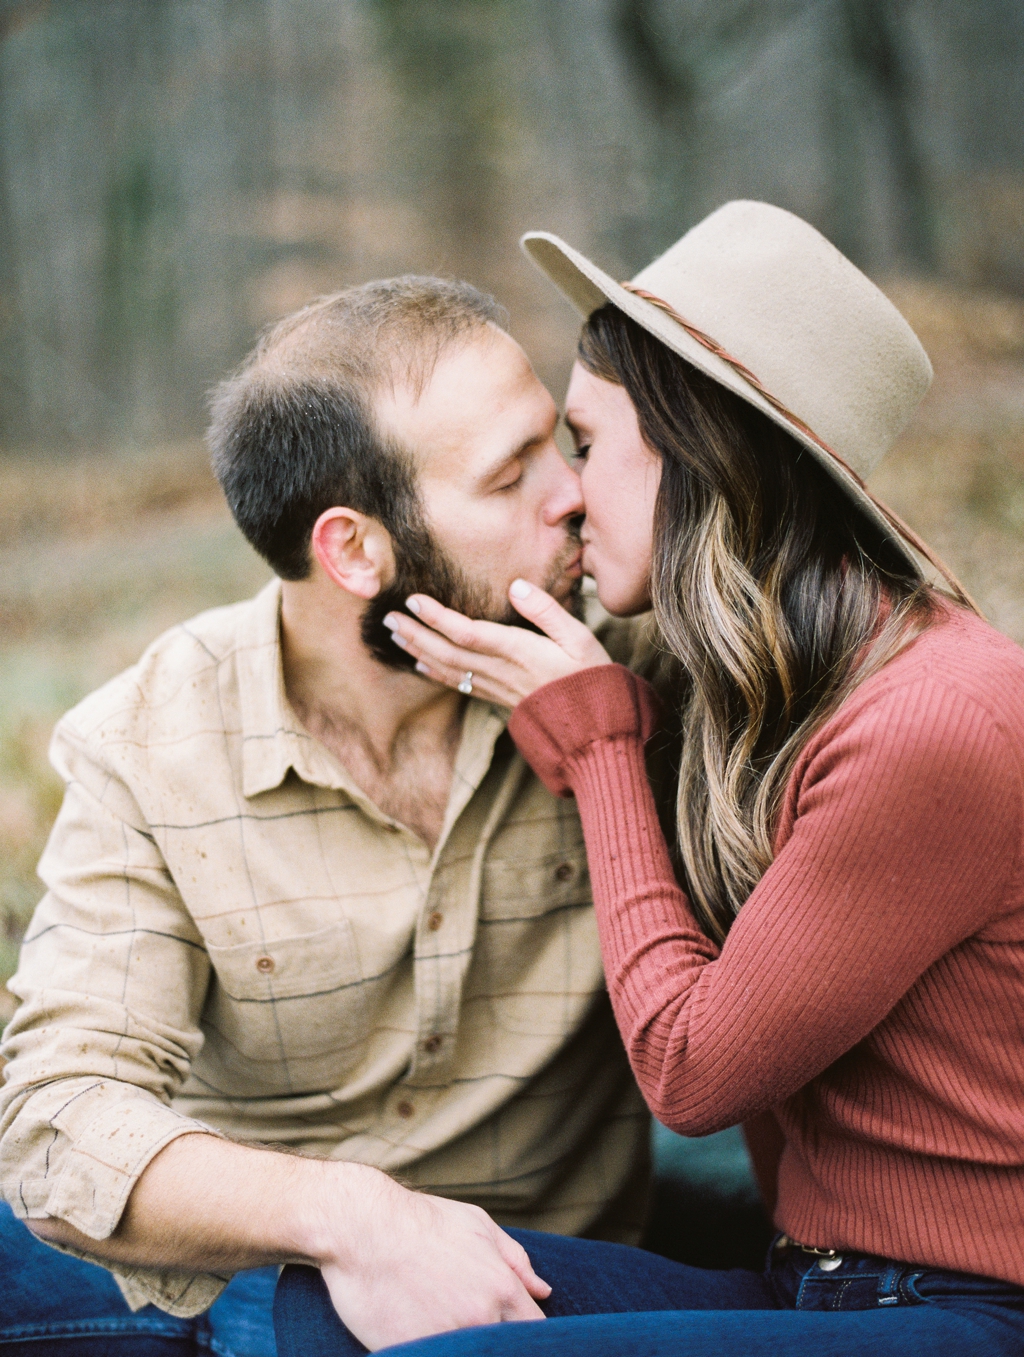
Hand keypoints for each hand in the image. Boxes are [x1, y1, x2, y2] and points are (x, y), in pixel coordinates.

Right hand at [314, 1168, 549, 1350]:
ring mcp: (448, 1340)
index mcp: (502, 1287)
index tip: (512, 1332)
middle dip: (498, 1343)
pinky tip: (423, 1337)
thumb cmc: (420, 1221)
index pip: (535, 1331)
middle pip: (509, 1349)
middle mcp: (481, 1318)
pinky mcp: (413, 1352)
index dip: (527, 1335)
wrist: (362, 1228)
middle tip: (474, 1328)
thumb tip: (543, 1290)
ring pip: (473, 1355)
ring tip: (446, 1325)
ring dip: (468, 1348)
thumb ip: (514, 1259)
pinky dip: (434, 1352)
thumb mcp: (476, 1225)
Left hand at [384, 578, 612, 706]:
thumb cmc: (591, 677)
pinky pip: (460, 685)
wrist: (594, 728)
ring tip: (396, 634)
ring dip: (418, 651)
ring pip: (448, 669)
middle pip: (448, 651)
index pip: (468, 632)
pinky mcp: (499, 698)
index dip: (438, 617)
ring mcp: (497, 687)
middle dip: (416, 633)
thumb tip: (516, 586)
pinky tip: (421, 665)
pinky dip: (437, 673)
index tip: (414, 600)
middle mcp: (501, 671)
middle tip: (389, 616)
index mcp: (519, 651)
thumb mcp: (579, 637)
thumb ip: (547, 610)